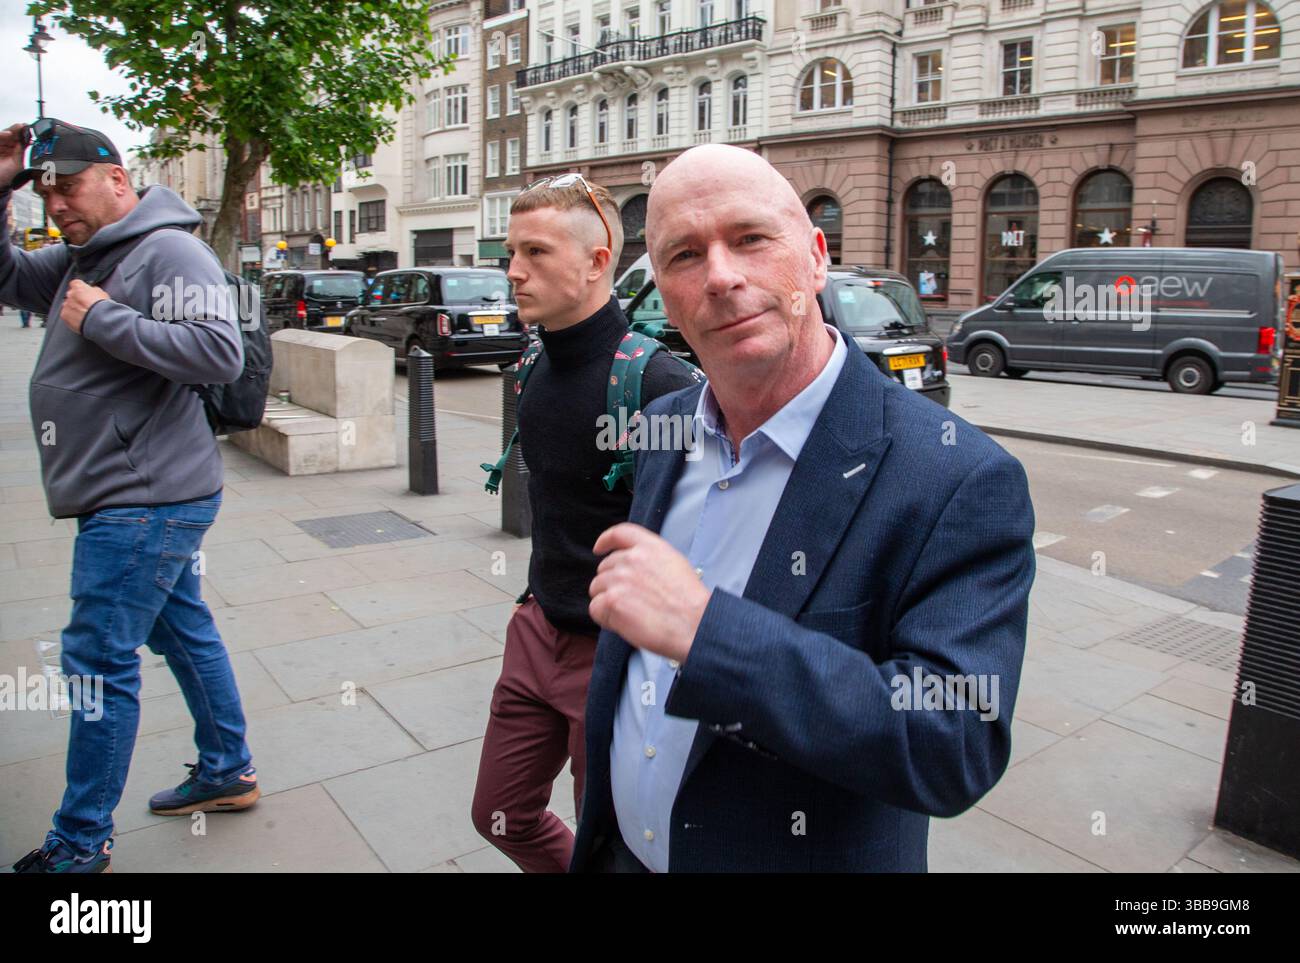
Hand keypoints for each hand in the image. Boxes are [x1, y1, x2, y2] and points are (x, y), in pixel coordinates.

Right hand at [0, 123, 27, 188]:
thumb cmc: (7, 175)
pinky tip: (9, 133)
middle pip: (16, 135)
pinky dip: (3, 135)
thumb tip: (29, 144)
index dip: (28, 135)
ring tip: (20, 127)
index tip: (33, 131)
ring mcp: (2, 145)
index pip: (23, 141)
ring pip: (7, 134)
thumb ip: (23, 154)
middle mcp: (10, 146)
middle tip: (27, 126)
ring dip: (13, 130)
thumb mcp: (19, 164)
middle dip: (21, 130)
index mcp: (18, 151)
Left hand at [61, 280, 108, 333]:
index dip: (81, 289)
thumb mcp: (102, 293)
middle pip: (71, 295)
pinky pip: (66, 315)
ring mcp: (66, 305)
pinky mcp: (64, 315)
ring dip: (74, 309)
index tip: (85, 293)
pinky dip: (72, 318)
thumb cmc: (103, 307)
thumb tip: (93, 291)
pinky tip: (81, 320)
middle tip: (87, 306)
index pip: (76, 284)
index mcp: (78, 286)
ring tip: (85, 315)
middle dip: (77, 299)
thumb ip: (94, 290)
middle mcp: (70, 294)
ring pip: (68, 305)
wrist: (100, 321)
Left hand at [589, 523, 710, 663]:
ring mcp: (619, 579)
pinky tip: (624, 624)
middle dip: (612, 584)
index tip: (599, 549)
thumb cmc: (690, 603)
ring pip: (597, 588)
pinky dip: (605, 618)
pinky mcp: (612, 601)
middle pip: (604, 567)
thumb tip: (633, 568)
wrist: (694, 625)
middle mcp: (632, 559)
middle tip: (631, 601)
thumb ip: (650, 560)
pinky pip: (595, 609)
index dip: (605, 541)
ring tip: (631, 614)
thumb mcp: (675, 565)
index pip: (619, 533)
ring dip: (608, 602)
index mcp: (650, 547)